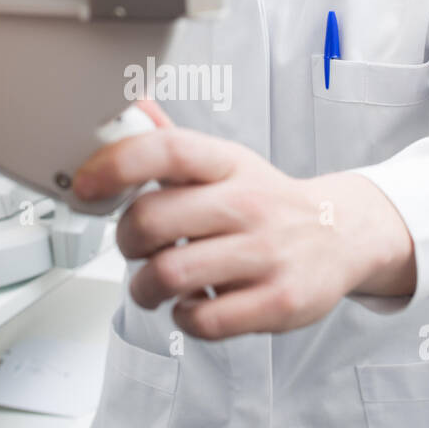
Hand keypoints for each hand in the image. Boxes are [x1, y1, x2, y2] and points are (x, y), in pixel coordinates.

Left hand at [73, 100, 416, 338]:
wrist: (342, 235)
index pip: (166, 150)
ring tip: (154, 285)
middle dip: (125, 242)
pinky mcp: (277, 302)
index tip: (86, 185)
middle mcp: (248, 204)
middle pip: (152, 220)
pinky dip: (183, 317)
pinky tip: (193, 304)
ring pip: (169, 275)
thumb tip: (132, 107)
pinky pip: (202, 319)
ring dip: (145, 288)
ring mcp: (266, 254)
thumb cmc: (269, 202)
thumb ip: (174, 144)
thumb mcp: (226, 164)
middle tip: (134, 249)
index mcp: (229, 165)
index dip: (115, 164)